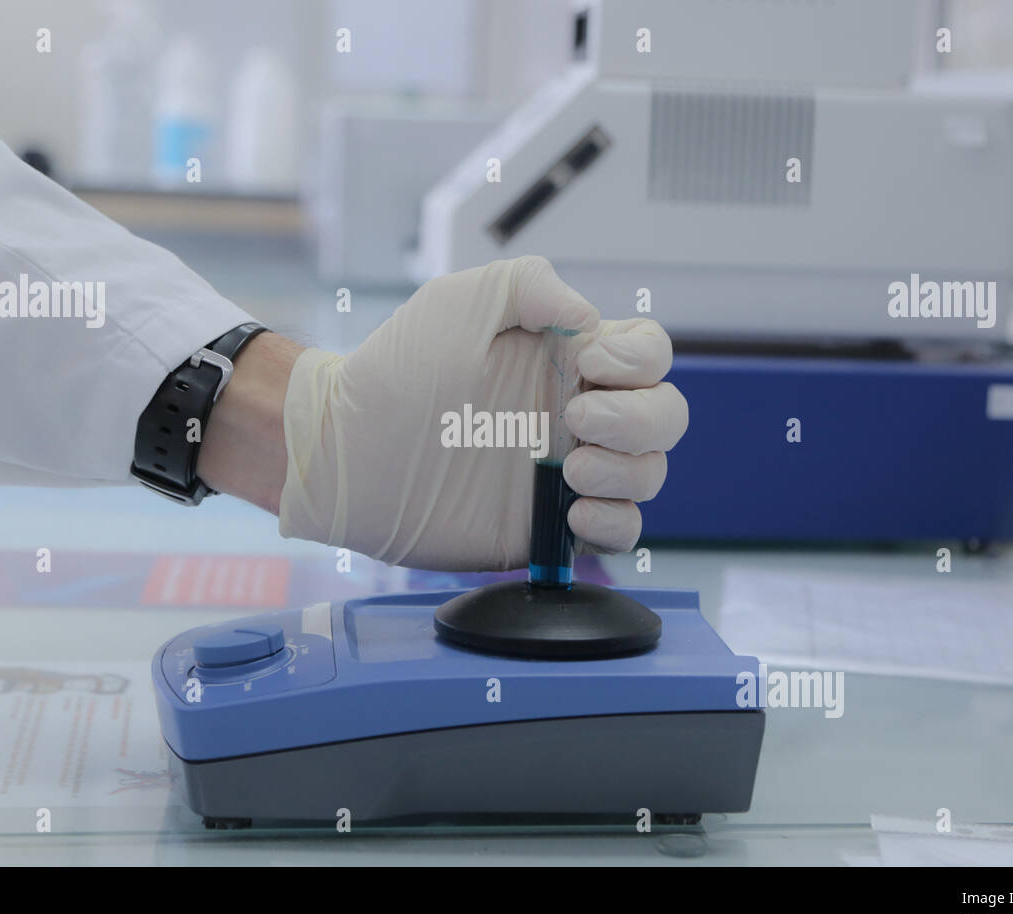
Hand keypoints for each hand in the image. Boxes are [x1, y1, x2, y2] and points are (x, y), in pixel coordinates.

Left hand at [277, 256, 688, 570]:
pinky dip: (615, 524)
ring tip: (569, 472)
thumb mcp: (459, 300)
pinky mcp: (548, 525)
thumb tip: (590, 319)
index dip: (639, 360)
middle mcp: (576, 414)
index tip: (589, 365)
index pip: (648, 353)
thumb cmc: (394, 372)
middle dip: (637, 421)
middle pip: (664, 416)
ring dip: (627, 473)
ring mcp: (567, 472)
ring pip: (649, 474)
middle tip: (574, 424)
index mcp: (565, 359)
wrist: (347, 452)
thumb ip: (530, 285)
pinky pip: (620, 530)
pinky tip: (573, 514)